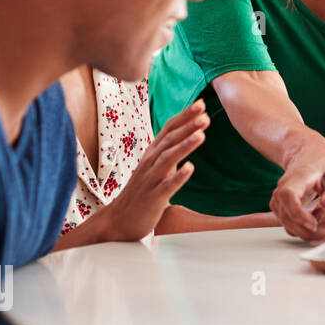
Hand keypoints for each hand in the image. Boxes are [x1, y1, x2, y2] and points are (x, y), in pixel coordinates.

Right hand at [101, 100, 207, 241]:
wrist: (119, 220)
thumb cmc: (142, 191)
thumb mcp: (155, 167)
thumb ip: (169, 150)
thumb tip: (190, 133)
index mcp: (152, 154)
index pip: (168, 130)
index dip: (184, 117)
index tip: (200, 104)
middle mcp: (150, 164)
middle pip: (169, 140)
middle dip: (187, 127)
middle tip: (205, 114)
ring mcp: (150, 180)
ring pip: (167, 160)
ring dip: (185, 146)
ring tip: (202, 135)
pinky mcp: (152, 198)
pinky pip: (166, 186)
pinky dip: (178, 176)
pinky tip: (190, 168)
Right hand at [273, 133, 324, 241]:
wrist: (307, 153)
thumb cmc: (323, 161)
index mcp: (298, 176)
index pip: (288, 196)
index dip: (298, 213)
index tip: (313, 223)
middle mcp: (284, 188)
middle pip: (286, 215)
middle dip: (307, 230)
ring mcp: (280, 198)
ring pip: (287, 222)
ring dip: (307, 232)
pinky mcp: (283, 207)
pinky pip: (290, 222)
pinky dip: (304, 228)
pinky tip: (319, 221)